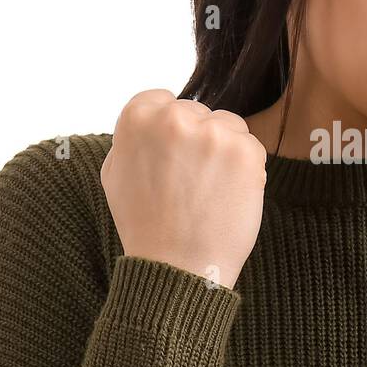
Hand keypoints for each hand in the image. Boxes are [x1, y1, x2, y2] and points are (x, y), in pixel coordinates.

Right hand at [101, 89, 267, 289]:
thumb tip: (152, 116)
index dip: (169, 130)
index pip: (161, 99)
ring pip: (228, 127)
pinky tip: (227, 196)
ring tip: (208, 191)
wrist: (176, 266)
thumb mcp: (115, 172)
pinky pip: (251, 148)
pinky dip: (246, 170)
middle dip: (198, 141)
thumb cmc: (144, 224)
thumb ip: (133, 137)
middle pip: (198, 113)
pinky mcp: (245, 151)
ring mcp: (212, 133)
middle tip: (190, 183)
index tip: (171, 156)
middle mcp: (174, 117)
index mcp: (137, 117)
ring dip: (225, 151)